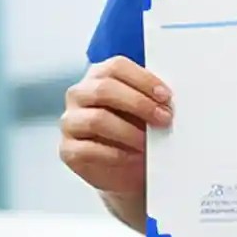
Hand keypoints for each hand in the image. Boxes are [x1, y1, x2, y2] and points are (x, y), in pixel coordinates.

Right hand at [59, 56, 173, 194]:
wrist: (127, 169)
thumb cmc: (137, 130)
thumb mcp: (146, 109)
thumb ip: (152, 97)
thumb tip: (168, 98)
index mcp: (99, 76)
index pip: (116, 67)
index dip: (143, 79)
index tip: (165, 96)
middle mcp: (79, 95)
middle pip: (104, 89)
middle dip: (139, 103)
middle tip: (164, 118)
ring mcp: (70, 122)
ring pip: (97, 119)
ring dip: (129, 132)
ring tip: (148, 143)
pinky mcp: (68, 150)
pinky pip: (90, 149)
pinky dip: (117, 154)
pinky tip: (133, 156)